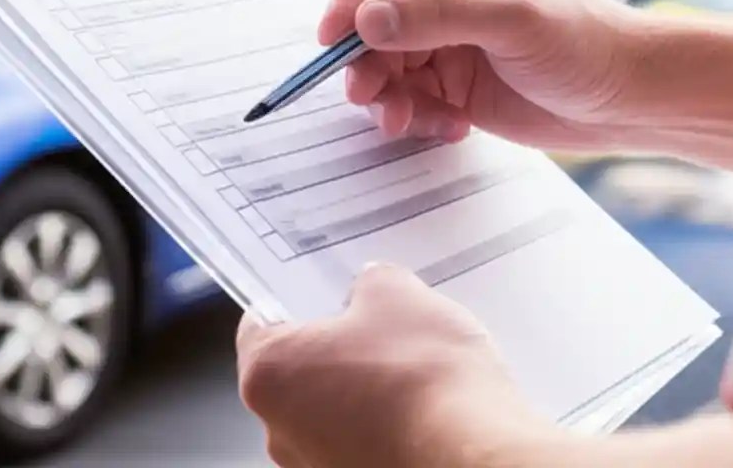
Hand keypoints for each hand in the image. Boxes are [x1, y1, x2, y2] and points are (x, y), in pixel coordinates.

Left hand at [236, 263, 572, 467]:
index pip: (258, 323)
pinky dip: (383, 427)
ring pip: (330, 413)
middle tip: (378, 328)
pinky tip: (423, 410)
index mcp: (267, 374)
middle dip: (335, 348)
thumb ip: (373, 283)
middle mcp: (279, 431)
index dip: (292, 300)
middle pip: (296, 372)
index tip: (317, 293)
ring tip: (412, 372)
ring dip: (361, 392)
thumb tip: (374, 287)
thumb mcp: (398, 296)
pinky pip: (359, 444)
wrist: (473, 455)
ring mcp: (314, 466)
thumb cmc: (424, 383)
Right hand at [320, 0, 648, 151]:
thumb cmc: (586, 42)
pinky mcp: (447, 81)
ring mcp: (443, 36)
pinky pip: (403, 97)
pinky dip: (411, 115)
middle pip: (368, 14)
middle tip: (363, 91)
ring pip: (379, 61)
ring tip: (403, 118)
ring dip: (382, 93)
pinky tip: (448, 126)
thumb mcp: (515, 18)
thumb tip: (366, 20)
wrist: (628, 103)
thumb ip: (439, 12)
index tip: (334, 34)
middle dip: (362, 56)